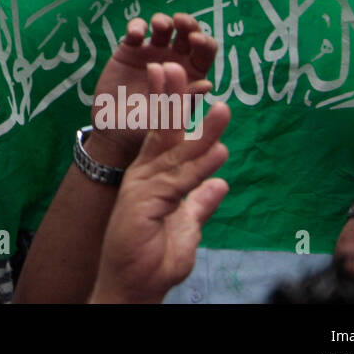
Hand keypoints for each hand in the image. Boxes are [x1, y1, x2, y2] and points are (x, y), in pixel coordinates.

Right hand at [89, 61, 230, 303]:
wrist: (132, 286)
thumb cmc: (153, 260)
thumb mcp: (187, 227)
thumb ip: (200, 204)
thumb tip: (221, 185)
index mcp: (153, 178)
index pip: (166, 136)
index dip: (176, 109)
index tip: (190, 83)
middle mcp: (145, 177)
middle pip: (162, 131)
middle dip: (173, 98)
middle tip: (180, 67)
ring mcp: (143, 187)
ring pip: (174, 151)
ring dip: (199, 128)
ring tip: (221, 106)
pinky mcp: (144, 202)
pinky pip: (179, 180)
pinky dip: (200, 165)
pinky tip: (219, 151)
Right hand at [90, 12, 216, 167]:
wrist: (114, 131)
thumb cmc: (147, 128)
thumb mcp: (168, 119)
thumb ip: (185, 101)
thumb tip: (208, 84)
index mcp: (191, 73)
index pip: (205, 51)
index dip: (204, 42)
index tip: (196, 41)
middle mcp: (174, 58)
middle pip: (187, 32)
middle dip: (187, 23)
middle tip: (180, 22)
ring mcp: (152, 51)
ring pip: (163, 26)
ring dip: (163, 21)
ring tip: (159, 26)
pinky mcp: (129, 48)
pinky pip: (135, 30)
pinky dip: (137, 26)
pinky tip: (136, 35)